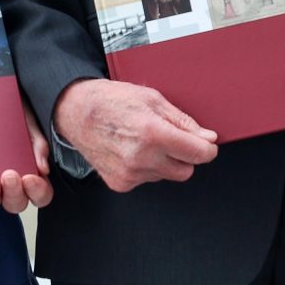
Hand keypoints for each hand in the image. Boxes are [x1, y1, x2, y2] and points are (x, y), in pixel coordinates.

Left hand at [0, 100, 54, 212]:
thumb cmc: (16, 110)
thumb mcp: (30, 122)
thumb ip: (38, 144)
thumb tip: (42, 168)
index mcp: (30, 170)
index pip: (40, 194)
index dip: (37, 191)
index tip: (30, 177)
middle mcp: (11, 180)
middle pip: (16, 203)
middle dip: (13, 193)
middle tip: (9, 175)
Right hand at [53, 78, 217, 192]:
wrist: (76, 112)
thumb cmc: (113, 101)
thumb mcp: (154, 99)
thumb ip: (184, 122)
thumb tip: (208, 138)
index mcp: (153, 133)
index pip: (198, 154)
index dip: (207, 149)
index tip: (207, 145)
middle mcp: (141, 158)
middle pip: (186, 170)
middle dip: (186, 156)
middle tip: (172, 138)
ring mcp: (129, 174)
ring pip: (166, 176)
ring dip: (164, 162)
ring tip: (145, 141)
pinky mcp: (120, 184)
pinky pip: (148, 180)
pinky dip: (147, 168)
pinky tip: (133, 151)